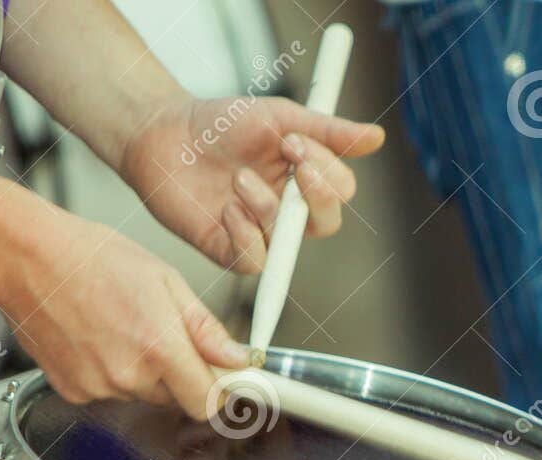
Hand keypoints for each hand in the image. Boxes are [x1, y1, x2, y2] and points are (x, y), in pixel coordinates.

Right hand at [0, 212, 250, 419]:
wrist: (25, 257)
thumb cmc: (92, 258)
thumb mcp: (167, 281)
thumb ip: (206, 329)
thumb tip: (238, 359)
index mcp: (160, 347)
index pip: (207, 402)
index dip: (218, 392)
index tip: (221, 380)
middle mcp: (129, 375)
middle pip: (175, 398)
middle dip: (178, 374)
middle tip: (160, 333)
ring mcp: (97, 386)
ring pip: (141, 394)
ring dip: (142, 372)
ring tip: (120, 326)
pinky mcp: (72, 391)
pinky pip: (108, 391)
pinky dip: (109, 372)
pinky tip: (95, 338)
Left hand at [117, 94, 383, 271]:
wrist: (164, 132)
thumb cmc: (221, 124)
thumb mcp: (279, 117)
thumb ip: (328, 130)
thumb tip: (378, 137)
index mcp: (306, 181)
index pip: (340, 191)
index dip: (327, 172)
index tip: (297, 142)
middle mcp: (288, 212)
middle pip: (326, 222)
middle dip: (314, 195)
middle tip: (293, 164)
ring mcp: (261, 234)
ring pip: (287, 239)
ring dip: (266, 206)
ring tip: (237, 178)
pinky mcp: (230, 250)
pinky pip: (254, 260)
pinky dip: (244, 234)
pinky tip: (226, 208)